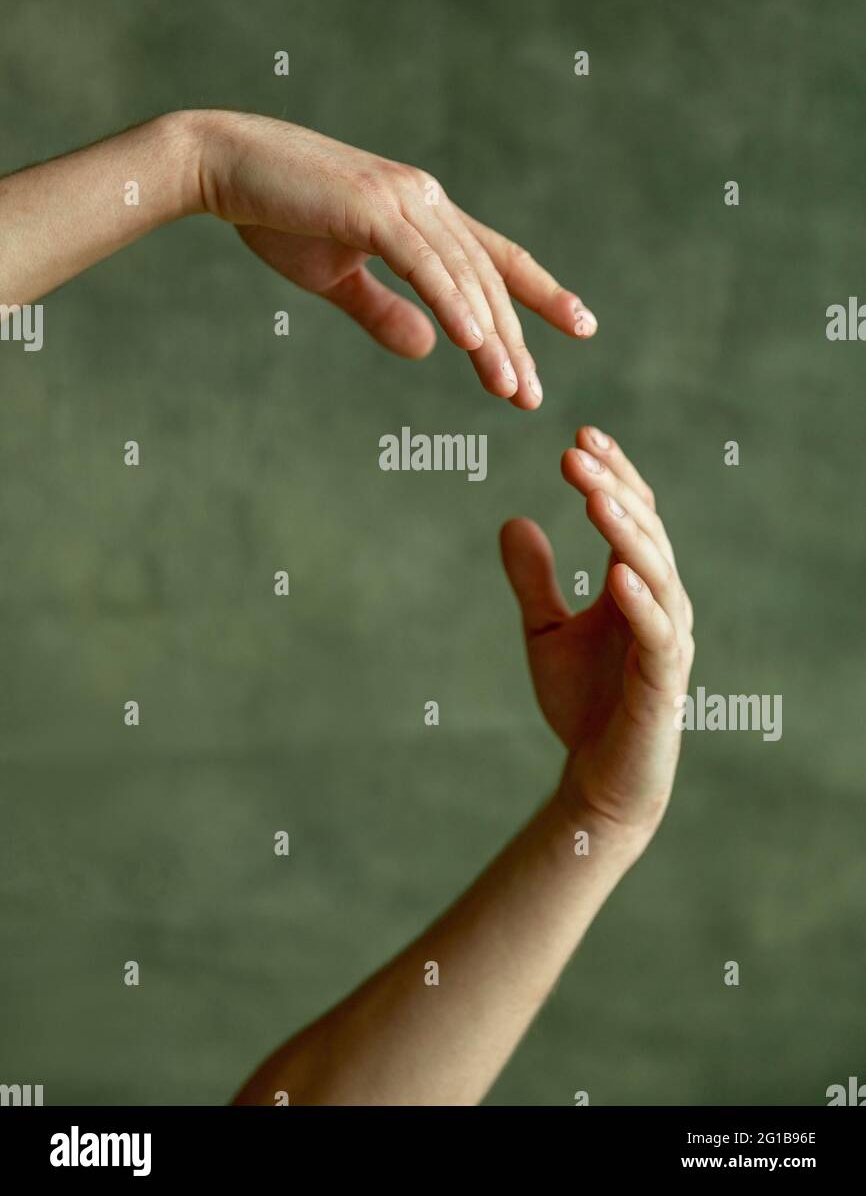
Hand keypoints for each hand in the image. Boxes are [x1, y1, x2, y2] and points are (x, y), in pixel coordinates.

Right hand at [195, 110, 596, 408]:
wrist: (221, 165)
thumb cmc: (275, 215)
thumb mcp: (336, 277)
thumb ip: (383, 311)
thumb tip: (428, 349)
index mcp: (424, 213)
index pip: (496, 258)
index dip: (541, 292)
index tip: (581, 326)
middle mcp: (426, 200)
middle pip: (487, 279)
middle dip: (515, 341)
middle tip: (533, 396)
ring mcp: (402, 199)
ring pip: (463, 277)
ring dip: (490, 338)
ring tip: (510, 389)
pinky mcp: (371, 207)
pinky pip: (423, 264)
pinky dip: (451, 304)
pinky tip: (473, 343)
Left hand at [501, 426, 693, 846]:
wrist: (600, 781)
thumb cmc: (583, 704)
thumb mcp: (544, 631)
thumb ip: (534, 580)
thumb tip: (512, 519)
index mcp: (636, 585)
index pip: (632, 515)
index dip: (611, 474)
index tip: (579, 435)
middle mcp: (662, 604)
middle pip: (646, 532)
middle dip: (612, 489)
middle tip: (574, 453)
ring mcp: (668, 642)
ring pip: (658, 574)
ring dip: (627, 534)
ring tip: (595, 498)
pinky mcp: (664, 684)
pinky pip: (659, 635)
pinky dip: (642, 601)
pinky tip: (616, 574)